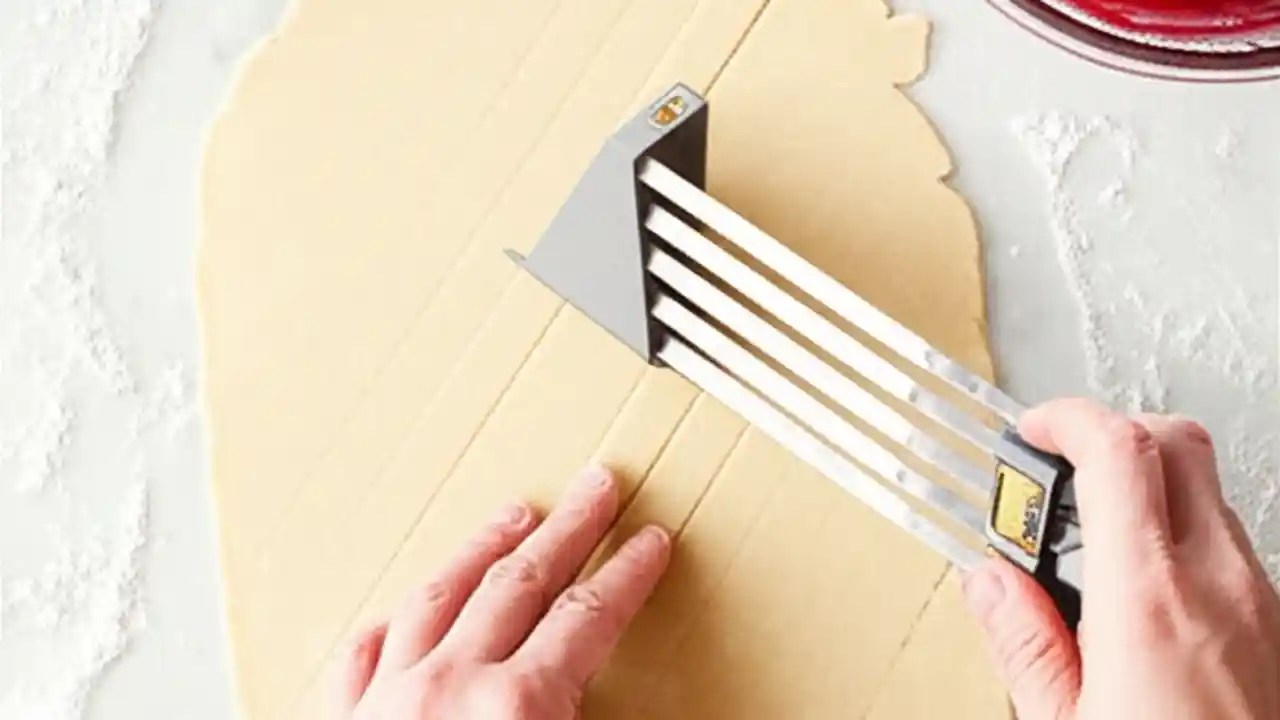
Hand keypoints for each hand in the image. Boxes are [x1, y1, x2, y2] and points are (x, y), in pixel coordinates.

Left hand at [331, 466, 669, 718]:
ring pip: (442, 595)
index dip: (627, 575)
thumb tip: (608, 687)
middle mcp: (449, 688)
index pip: (588, 617)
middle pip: (521, 582)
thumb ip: (590, 716)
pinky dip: (398, 619)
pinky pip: (369, 649)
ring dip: (485, 548)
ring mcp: (390, 699)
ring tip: (514, 516)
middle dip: (568, 529)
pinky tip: (413, 603)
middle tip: (594, 489)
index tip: (647, 544)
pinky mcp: (346, 719)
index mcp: (515, 707)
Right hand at [964, 398, 1279, 718]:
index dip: (1068, 417)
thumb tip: (990, 582)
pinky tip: (1139, 594)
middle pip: (1177, 445)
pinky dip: (1177, 538)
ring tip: (1090, 547)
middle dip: (1111, 434)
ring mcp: (1262, 602)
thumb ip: (1023, 642)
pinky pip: (1228, 547)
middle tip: (1060, 475)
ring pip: (1206, 495)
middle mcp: (1219, 585)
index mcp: (1149, 601)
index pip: (1119, 451)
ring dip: (1146, 491)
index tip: (1033, 430)